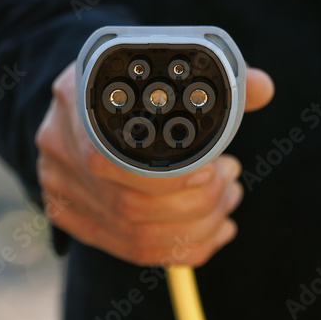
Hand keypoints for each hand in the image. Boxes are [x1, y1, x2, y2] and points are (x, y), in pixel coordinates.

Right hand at [35, 60, 273, 265]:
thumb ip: (220, 79)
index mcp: (75, 97)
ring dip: (198, 226)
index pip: (112, 158)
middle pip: (130, 204)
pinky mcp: (73, 217)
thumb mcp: (172, 68)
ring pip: (134, 234)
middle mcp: (58, 145)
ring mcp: (61, 187)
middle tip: (231, 179)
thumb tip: (262, 87)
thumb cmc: (143, 82)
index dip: (169, 177)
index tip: (213, 167)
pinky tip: (216, 231)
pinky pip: (131, 251)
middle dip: (197, 203)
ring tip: (229, 197)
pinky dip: (183, 248)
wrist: (95, 94)